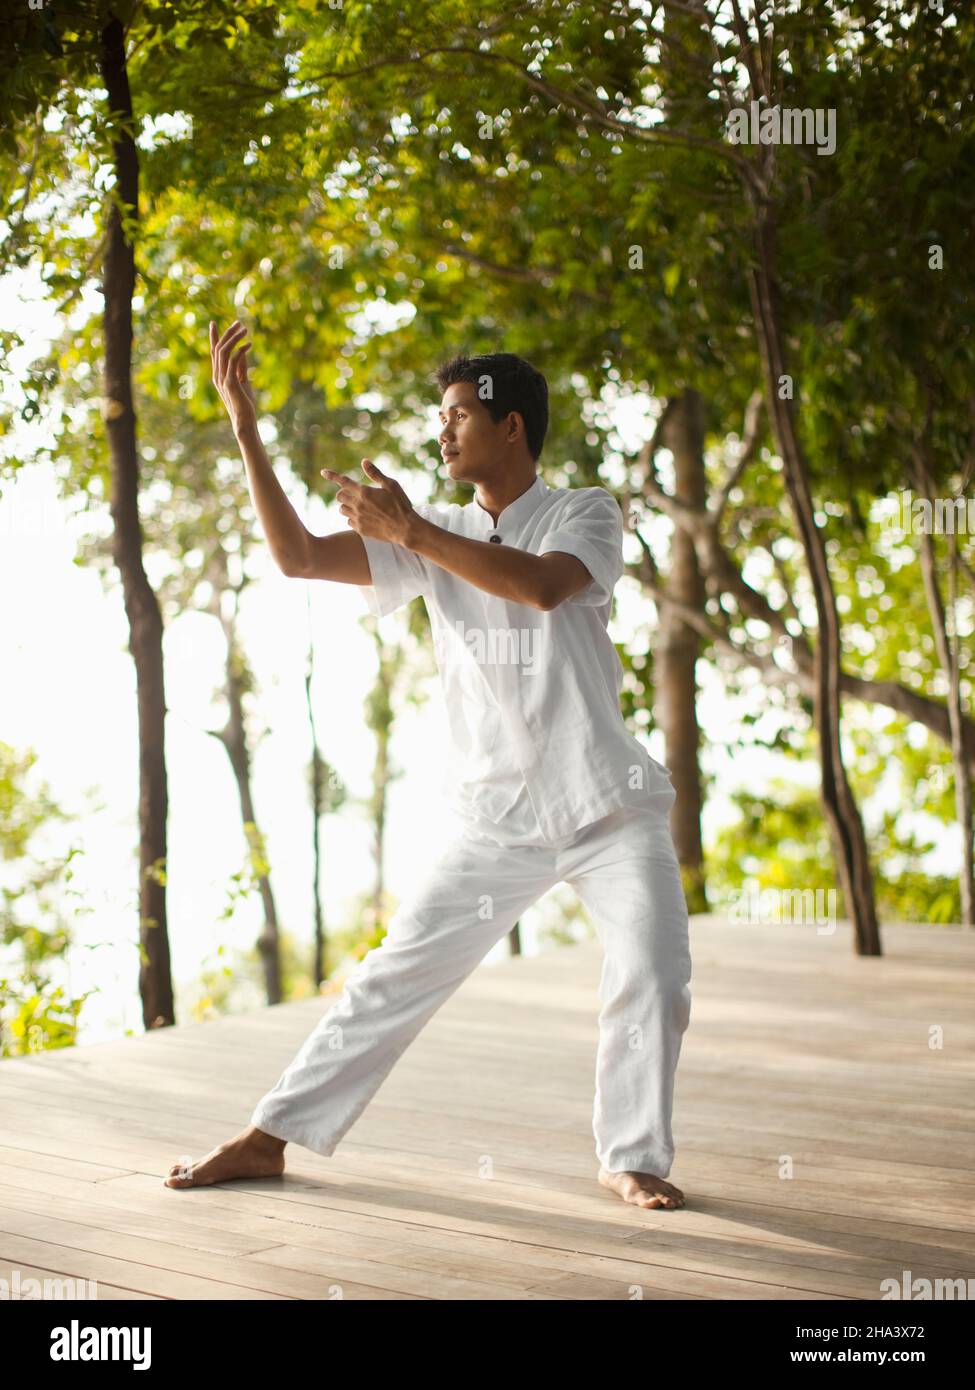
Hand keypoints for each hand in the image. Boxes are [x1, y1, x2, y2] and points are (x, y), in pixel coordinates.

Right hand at [210, 320, 256, 434]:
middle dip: (227, 333)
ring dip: (234, 338)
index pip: (214, 351)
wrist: (244, 420)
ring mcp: (222, 378)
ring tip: (245, 329)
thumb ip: (241, 367)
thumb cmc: (244, 403)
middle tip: (238, 322)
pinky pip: (233, 360)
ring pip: (224, 351)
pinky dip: (241, 350)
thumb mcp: (243, 381)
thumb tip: (242, 351)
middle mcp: (217, 375)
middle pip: (218, 347)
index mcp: (218, 374)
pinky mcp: (230, 382)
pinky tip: (249, 344)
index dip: (214, 337)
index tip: (213, 323)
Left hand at [321, 460, 415, 544]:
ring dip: (347, 506)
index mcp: (365, 492)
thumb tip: (364, 461)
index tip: (323, 472)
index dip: (332, 475)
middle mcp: (358, 505)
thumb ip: (375, 474)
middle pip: (339, 496)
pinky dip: (353, 518)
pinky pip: (349, 521)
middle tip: (353, 493)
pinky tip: (364, 517)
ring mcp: (358, 518)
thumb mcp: (391, 485)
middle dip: (343, 493)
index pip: (343, 481)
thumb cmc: (401, 505)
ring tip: (360, 506)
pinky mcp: (360, 529)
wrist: (405, 529)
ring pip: (342, 510)